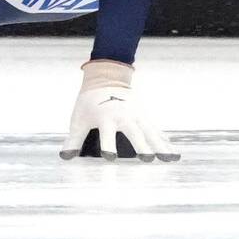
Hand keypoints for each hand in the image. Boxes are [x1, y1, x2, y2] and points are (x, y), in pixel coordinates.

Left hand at [59, 59, 179, 161]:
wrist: (105, 79)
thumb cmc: (89, 103)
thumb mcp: (79, 119)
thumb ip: (74, 139)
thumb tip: (65, 157)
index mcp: (105, 118)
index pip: (106, 133)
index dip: (107, 145)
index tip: (110, 157)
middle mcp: (123, 116)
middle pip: (133, 132)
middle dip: (140, 145)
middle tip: (147, 160)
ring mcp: (136, 116)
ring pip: (150, 132)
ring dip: (159, 145)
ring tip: (168, 160)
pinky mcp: (144, 116)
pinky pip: (156, 131)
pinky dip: (164, 141)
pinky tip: (173, 154)